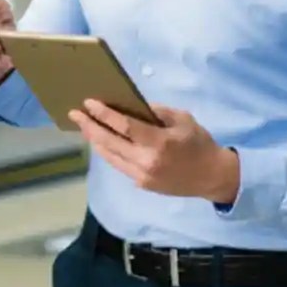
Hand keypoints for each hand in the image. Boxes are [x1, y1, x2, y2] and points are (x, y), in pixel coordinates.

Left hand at [69, 100, 239, 204]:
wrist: (212, 177)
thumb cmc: (199, 143)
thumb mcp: (182, 119)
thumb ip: (156, 112)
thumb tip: (131, 106)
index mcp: (158, 142)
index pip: (123, 126)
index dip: (103, 114)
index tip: (89, 103)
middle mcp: (145, 161)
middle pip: (109, 142)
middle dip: (89, 126)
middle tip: (74, 113)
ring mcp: (141, 176)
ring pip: (110, 156)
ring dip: (94, 140)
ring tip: (83, 126)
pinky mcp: (141, 184)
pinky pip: (118, 165)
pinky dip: (107, 152)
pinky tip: (100, 142)